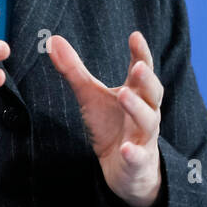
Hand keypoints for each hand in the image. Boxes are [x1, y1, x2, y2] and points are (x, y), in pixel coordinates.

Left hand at [48, 31, 162, 206]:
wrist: (124, 169)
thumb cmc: (111, 125)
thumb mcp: (91, 96)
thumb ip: (75, 70)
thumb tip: (53, 40)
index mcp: (136, 93)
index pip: (142, 70)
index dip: (141, 53)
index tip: (135, 36)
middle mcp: (146, 112)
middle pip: (152, 93)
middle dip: (146, 79)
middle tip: (138, 66)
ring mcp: (144, 137)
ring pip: (148, 121)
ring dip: (137, 108)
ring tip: (123, 95)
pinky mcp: (138, 161)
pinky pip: (138, 156)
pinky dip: (133, 152)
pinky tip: (125, 148)